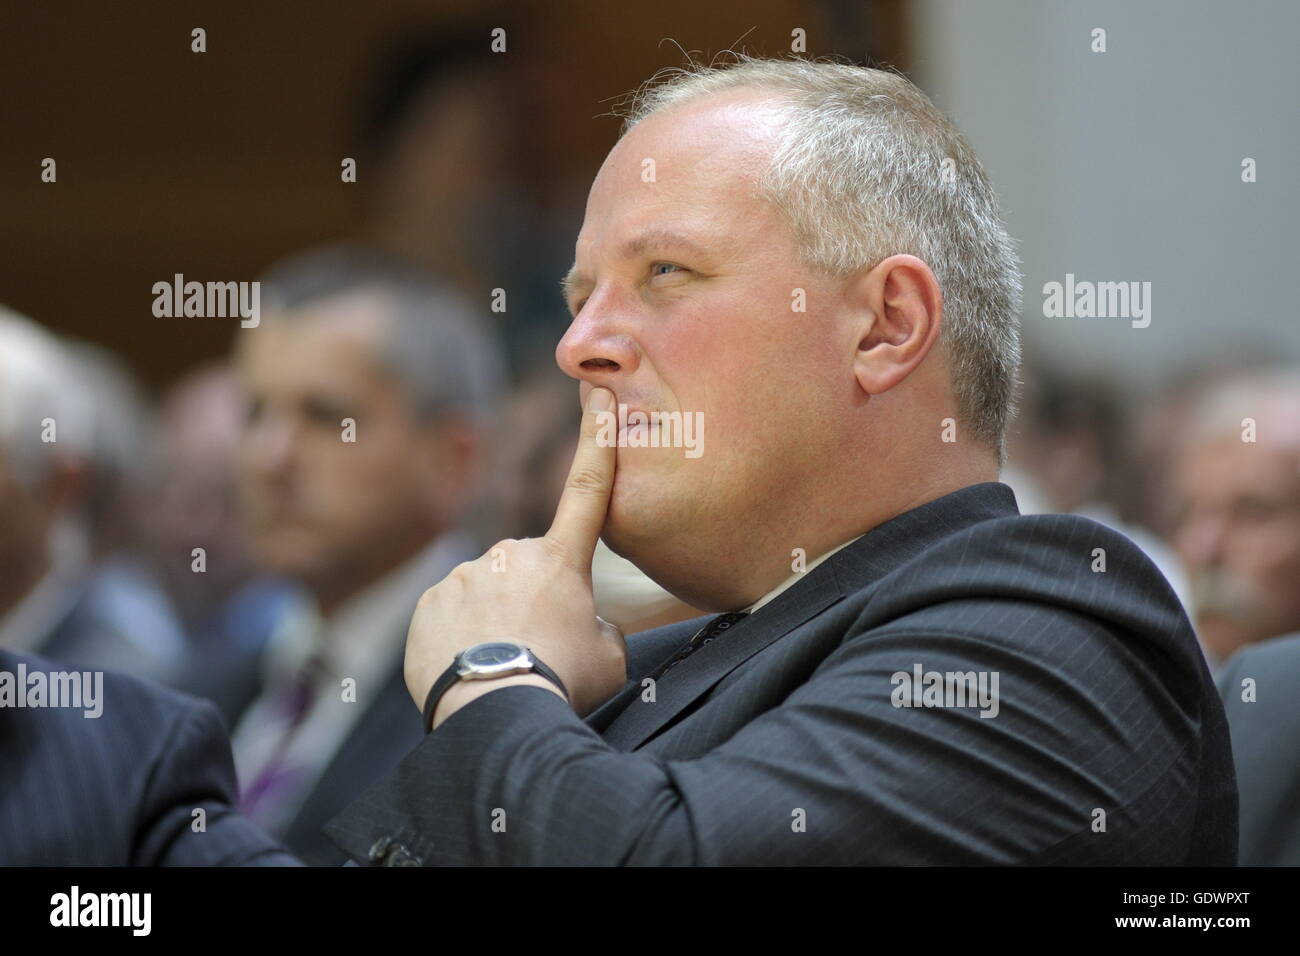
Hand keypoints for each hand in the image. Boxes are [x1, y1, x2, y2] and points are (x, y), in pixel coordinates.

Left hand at [405, 386, 627, 726]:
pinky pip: (451, 613)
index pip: (587, 489)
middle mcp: (510, 555)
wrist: (494, 710)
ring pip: (487, 591)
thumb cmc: (562, 682)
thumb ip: (598, 625)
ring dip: (495, 620)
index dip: (596, 440)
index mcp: (560, 560)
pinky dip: (461, 636)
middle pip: (529, 568)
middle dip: (534, 599)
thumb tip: (579, 621)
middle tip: (540, 649)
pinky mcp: (427, 601)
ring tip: (505, 666)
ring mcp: (464, 575)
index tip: (596, 395)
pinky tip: (471, 666)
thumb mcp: (609, 655)